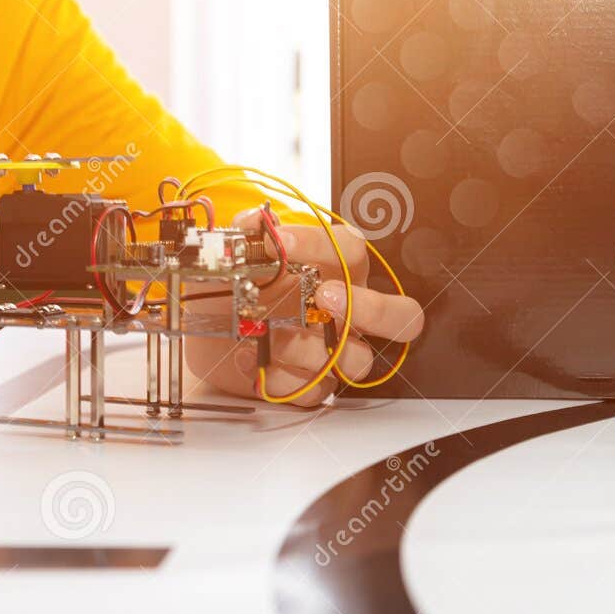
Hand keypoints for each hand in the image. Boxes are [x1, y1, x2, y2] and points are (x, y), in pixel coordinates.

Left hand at [184, 208, 424, 407]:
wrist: (211, 329)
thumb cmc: (238, 285)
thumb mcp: (237, 255)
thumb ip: (247, 233)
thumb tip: (255, 222)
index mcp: (338, 269)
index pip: (352, 250)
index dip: (320, 244)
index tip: (280, 244)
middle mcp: (349, 310)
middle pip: (403, 315)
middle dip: (372, 308)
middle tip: (325, 297)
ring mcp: (336, 350)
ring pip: (357, 360)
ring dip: (310, 348)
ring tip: (269, 335)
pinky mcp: (313, 384)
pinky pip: (316, 391)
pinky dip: (281, 378)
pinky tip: (252, 360)